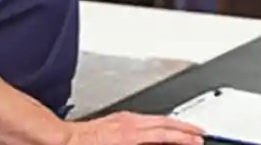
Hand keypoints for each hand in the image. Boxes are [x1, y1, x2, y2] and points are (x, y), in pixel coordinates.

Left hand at [65, 111, 204, 144]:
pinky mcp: (117, 119)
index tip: (197, 140)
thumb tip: (157, 144)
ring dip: (173, 124)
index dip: (184, 137)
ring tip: (184, 130)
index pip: (165, 134)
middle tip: (199, 133)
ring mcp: (123, 119)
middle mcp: (129, 123)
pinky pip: (144, 118)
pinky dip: (158, 122)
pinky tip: (157, 127)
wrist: (61, 140)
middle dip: (185, 127)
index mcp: (130, 135)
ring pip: (155, 118)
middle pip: (165, 122)